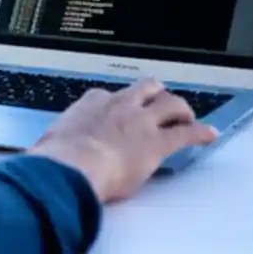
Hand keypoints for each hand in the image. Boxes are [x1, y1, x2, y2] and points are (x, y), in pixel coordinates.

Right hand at [29, 79, 217, 203]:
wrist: (73, 165)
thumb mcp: (51, 141)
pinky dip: (200, 132)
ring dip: (180, 109)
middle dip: (156, 94)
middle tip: (161, 104)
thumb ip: (56, 142)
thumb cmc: (57, 158)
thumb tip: (43, 153)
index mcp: (93, 103)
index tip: (118, 112)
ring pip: (170, 103)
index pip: (108, 96)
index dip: (117, 105)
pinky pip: (186, 133)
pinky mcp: (158, 142)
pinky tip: (209, 134)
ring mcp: (142, 121)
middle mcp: (121, 105)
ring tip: (186, 116)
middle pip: (146, 88)